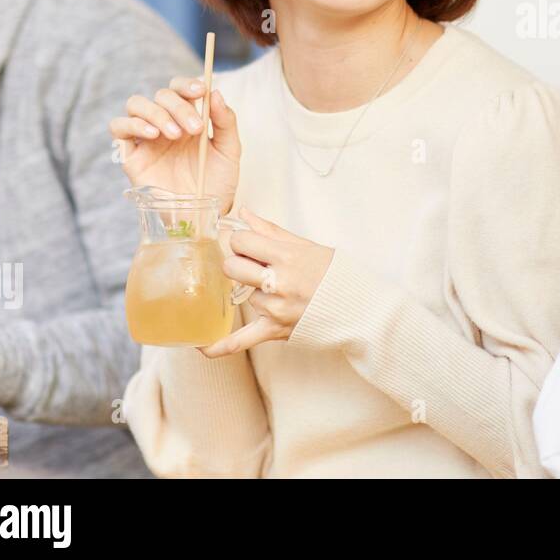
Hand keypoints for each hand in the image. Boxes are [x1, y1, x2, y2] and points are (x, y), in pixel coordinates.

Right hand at [109, 77, 241, 211]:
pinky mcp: (131, 155)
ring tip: (174, 134)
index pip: (180, 88)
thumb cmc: (218, 182)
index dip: (186, 84)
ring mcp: (146, 138)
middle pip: (161, 95)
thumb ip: (225, 120)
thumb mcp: (230, 150)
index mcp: (188, 118)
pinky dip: (133, 124)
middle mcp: (165, 123)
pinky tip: (153, 135)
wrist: (204, 214)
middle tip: (195, 129)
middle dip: (178, 107)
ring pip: (136, 104)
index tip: (200, 91)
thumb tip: (215, 91)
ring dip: (156, 112)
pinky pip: (118, 128)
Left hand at [199, 208, 333, 356]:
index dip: (240, 241)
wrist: (360, 307)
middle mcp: (278, 281)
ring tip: (273, 290)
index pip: (241, 241)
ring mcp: (274, 307)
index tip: (247, 245)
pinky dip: (217, 346)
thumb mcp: (307, 246)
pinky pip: (239, 341)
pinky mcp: (274, 330)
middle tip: (251, 266)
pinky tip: (200, 344)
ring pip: (241, 296)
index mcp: (287, 256)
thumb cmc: (336, 274)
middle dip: (236, 264)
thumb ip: (271, 231)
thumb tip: (243, 213)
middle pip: (231, 267)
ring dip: (250, 292)